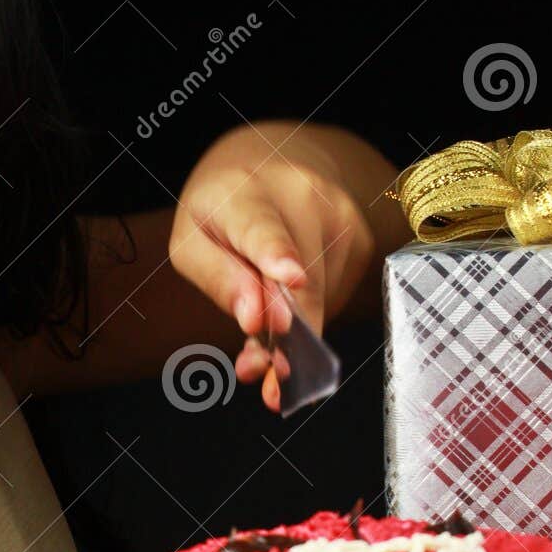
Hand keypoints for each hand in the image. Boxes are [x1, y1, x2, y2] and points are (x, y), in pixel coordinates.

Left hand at [167, 136, 375, 409]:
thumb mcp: (192, 242)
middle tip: (271, 385)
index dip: (278, 255)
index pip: (263, 226)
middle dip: (287, 339)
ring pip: (323, 298)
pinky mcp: (360, 239)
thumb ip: (218, 280)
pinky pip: (336, 297)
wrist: (267, 166)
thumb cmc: (220, 212)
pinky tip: (289, 309)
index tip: (292, 279)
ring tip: (267, 348)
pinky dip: (310, 318)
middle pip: (302, 284)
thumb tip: (254, 320)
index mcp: (244, 194)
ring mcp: (339, 215)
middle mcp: (301, 197)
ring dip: (295, 337)